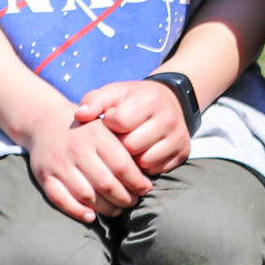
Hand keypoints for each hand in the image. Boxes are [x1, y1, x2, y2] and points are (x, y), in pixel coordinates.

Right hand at [21, 111, 152, 222]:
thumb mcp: (107, 129)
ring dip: (105, 208)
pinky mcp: (44, 176)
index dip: (137, 182)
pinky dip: (77, 211)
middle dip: (124, 198)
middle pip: (106, 183)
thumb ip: (124, 147)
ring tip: (117, 210)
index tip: (146, 189)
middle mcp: (78, 149)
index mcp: (98, 136)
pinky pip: (61, 199)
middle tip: (133, 202)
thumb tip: (145, 175)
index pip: (123, 166)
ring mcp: (59, 164)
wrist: (47, 123)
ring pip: (86, 194)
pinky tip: (91, 216)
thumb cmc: (87, 130)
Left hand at [75, 78, 192, 176]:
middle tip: (120, 137)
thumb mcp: (114, 93)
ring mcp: (179, 137)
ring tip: (130, 146)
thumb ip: (94, 101)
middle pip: (131, 146)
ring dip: (133, 158)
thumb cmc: (132, 101)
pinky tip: (143, 153)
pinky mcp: (183, 153)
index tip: (111, 121)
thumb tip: (80, 115)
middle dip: (120, 144)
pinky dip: (146, 166)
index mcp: (151, 100)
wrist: (168, 102)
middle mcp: (169, 118)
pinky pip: (156, 170)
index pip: (120, 122)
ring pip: (144, 161)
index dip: (110, 124)